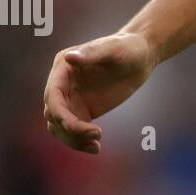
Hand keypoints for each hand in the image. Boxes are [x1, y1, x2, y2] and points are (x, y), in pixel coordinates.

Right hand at [42, 32, 158, 153]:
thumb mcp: (113, 49)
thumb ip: (92, 54)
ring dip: (74, 139)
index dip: (59, 112)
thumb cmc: (128, 47)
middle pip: (54, 114)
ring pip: (60, 127)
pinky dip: (81, 141)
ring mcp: (71, 99)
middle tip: (96, 134)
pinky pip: (74, 131)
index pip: (52, 95)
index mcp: (63, 67)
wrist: (142, 55)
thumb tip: (68, 58)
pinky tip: (96, 147)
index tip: (74, 126)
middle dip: (70, 129)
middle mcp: (62, 84)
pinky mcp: (83, 110)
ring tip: (96, 145)